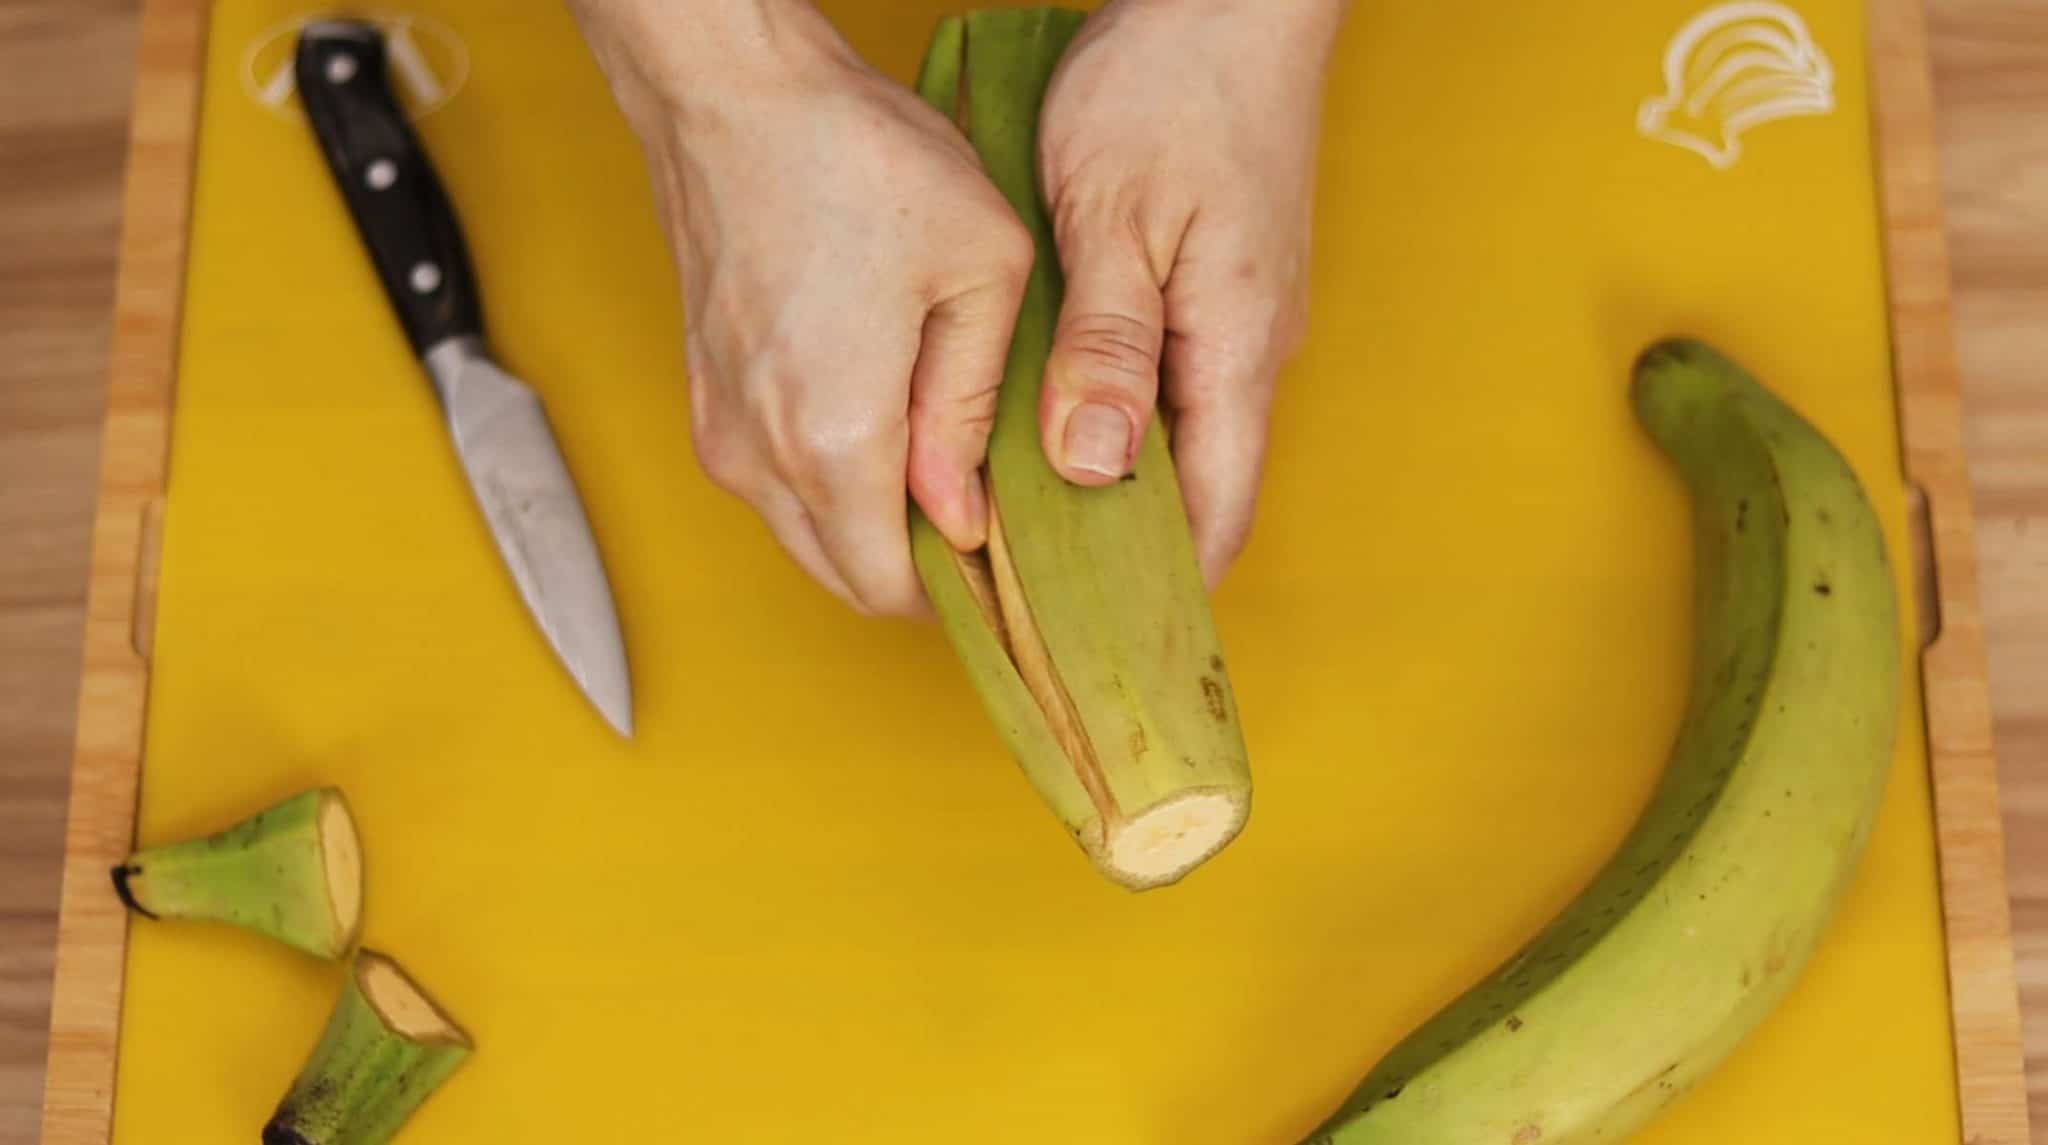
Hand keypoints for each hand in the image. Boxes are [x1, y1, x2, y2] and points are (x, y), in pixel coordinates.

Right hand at [568, 0, 1032, 614]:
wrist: (735, 94)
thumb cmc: (857, 159)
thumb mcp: (982, 271)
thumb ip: (976, 409)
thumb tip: (967, 512)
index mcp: (836, 439)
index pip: (895, 591)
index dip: (962, 593)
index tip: (1011, 559)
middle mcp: (761, 454)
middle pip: (847, 577)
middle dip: (920, 566)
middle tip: (988, 514)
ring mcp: (721, 430)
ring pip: (808, 534)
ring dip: (872, 524)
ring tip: (942, 459)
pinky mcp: (704, 399)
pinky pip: (775, 483)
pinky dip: (830, 482)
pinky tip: (886, 423)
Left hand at [1038, 0, 1345, 582]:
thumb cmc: (1174, 87)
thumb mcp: (1116, 214)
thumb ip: (1106, 344)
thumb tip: (1097, 468)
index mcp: (1234, 349)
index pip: (1215, 515)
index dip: (1153, 588)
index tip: (1076, 637)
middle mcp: (1248, 350)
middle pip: (1194, 490)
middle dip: (1116, 548)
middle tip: (1020, 585)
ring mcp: (1236, 318)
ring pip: (1176, 439)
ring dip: (1106, 482)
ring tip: (1015, 515)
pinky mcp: (1214, 285)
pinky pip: (1166, 384)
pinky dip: (1108, 418)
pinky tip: (1046, 419)